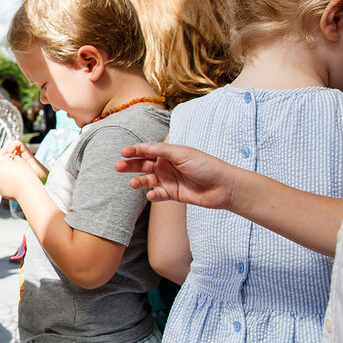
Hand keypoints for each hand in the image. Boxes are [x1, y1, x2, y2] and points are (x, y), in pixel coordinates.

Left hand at [0, 142, 42, 200]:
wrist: (27, 190)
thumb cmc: (26, 176)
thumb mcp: (22, 162)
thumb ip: (15, 159)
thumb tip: (14, 158)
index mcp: (1, 163)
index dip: (4, 156)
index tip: (7, 157)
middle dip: (1, 167)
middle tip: (9, 168)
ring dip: (2, 176)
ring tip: (12, 177)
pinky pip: (0, 185)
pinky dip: (4, 184)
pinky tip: (12, 184)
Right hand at [115, 142, 236, 209]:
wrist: (224, 187)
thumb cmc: (206, 166)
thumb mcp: (183, 154)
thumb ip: (162, 150)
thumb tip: (143, 147)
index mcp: (169, 153)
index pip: (148, 150)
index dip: (135, 151)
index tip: (124, 152)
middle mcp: (167, 165)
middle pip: (144, 164)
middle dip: (131, 165)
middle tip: (118, 167)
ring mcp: (169, 180)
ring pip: (148, 180)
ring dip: (139, 181)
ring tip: (133, 184)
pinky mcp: (173, 194)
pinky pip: (158, 194)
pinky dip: (153, 195)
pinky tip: (151, 195)